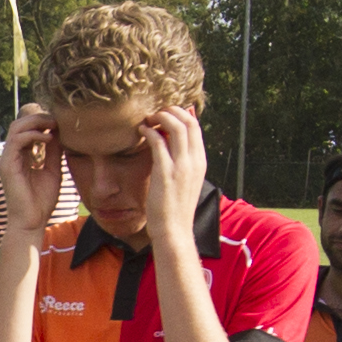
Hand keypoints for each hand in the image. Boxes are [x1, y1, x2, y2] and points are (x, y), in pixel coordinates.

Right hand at [0, 107, 59, 250]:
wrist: (31, 222)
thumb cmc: (41, 202)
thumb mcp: (52, 171)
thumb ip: (53, 153)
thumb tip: (59, 133)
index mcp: (20, 156)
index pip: (27, 130)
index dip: (42, 122)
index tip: (60, 123)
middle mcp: (11, 155)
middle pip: (20, 124)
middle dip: (39, 117)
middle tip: (57, 119)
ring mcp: (7, 159)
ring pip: (16, 127)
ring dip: (36, 122)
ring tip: (53, 125)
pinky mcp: (7, 165)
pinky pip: (18, 140)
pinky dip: (33, 135)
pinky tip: (48, 138)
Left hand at [138, 105, 204, 247]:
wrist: (174, 230)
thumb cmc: (175, 207)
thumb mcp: (185, 181)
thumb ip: (182, 162)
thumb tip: (171, 144)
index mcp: (200, 161)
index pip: (195, 126)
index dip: (180, 113)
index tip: (165, 114)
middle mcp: (194, 161)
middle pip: (188, 121)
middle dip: (171, 110)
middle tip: (155, 112)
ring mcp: (181, 166)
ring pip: (175, 127)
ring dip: (160, 117)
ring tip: (147, 119)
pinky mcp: (165, 173)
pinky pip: (158, 142)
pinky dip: (148, 131)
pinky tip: (141, 130)